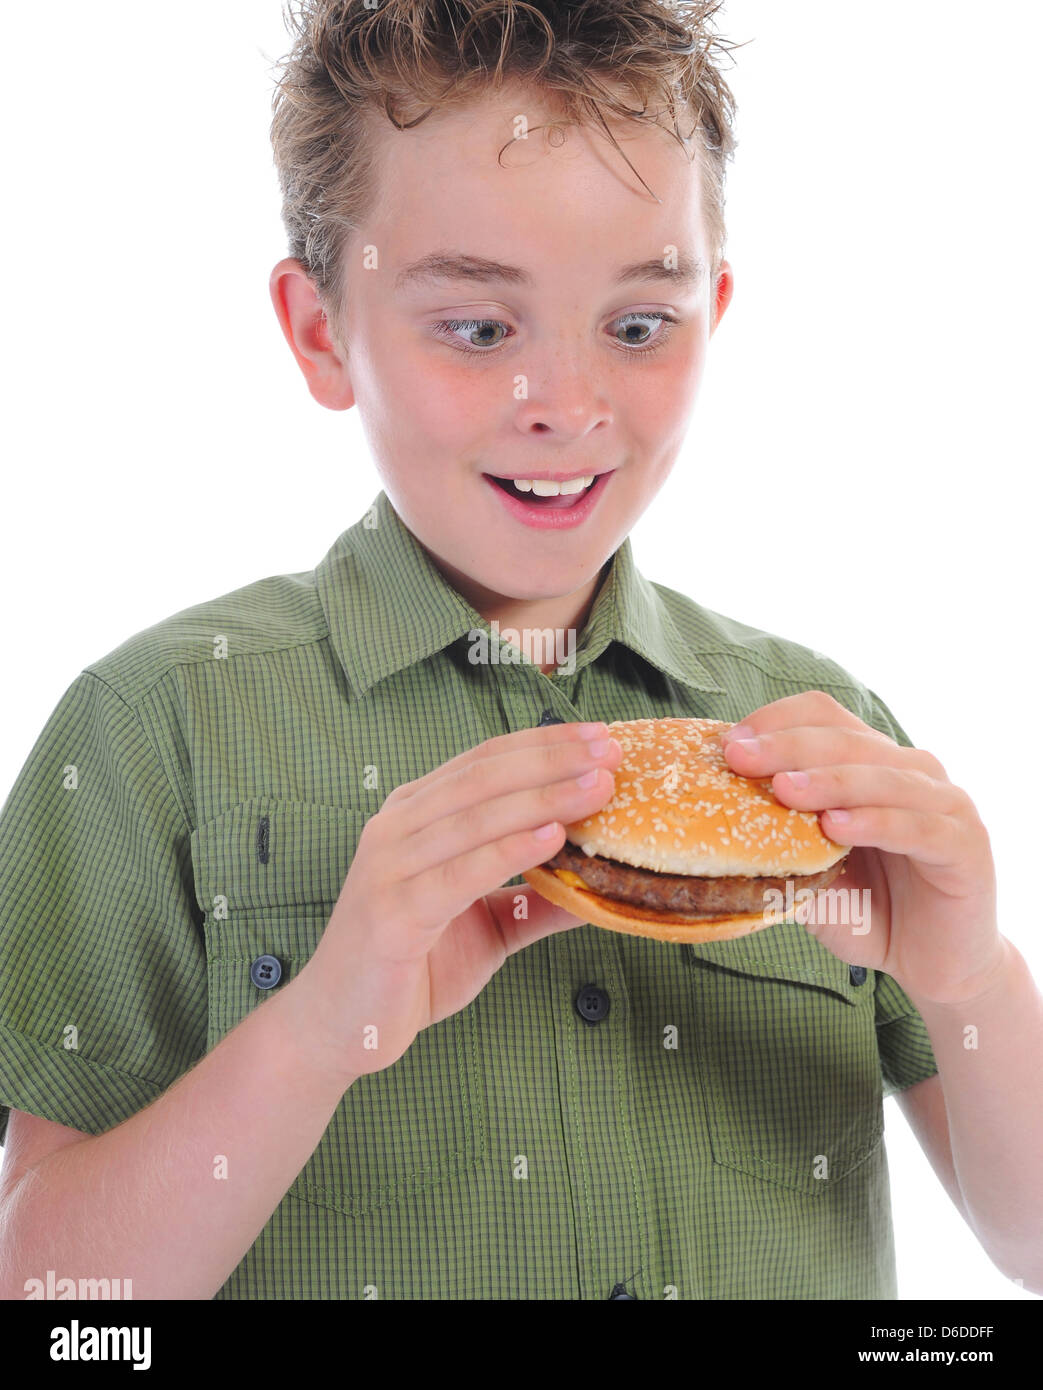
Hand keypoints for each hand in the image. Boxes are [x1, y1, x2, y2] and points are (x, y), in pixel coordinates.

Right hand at [297, 721, 621, 1081]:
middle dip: (553, 760)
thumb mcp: (489, 925)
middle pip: (484, 777)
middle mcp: (396, 828)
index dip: (545, 744)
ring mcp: (389, 867)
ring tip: (597, 788)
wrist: (342, 1026)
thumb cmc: (409, 967)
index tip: (600, 737)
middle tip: (610, 752)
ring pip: (475, 817)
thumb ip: (538, 901)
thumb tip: (604, 887)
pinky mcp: (392, 914)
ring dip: (543, 798)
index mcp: (414, 815)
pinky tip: (552, 839)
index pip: (485, 760)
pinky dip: (508, 852)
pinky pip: (459, 874)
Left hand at [720, 690, 1002, 1006]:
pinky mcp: (966, 844)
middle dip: (787, 745)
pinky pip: (916, 825)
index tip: (729, 744)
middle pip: (846, 739)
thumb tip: (707, 829)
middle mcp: (910, 771)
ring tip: (784, 788)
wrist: (935, 965)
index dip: (777, 721)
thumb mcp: (808, 877)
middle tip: (740, 757)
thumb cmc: (868, 911)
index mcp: (871, 763)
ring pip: (881, 776)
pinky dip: (873, 822)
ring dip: (829, 779)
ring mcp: (944, 804)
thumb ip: (775, 848)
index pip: (823, 716)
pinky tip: (836, 827)